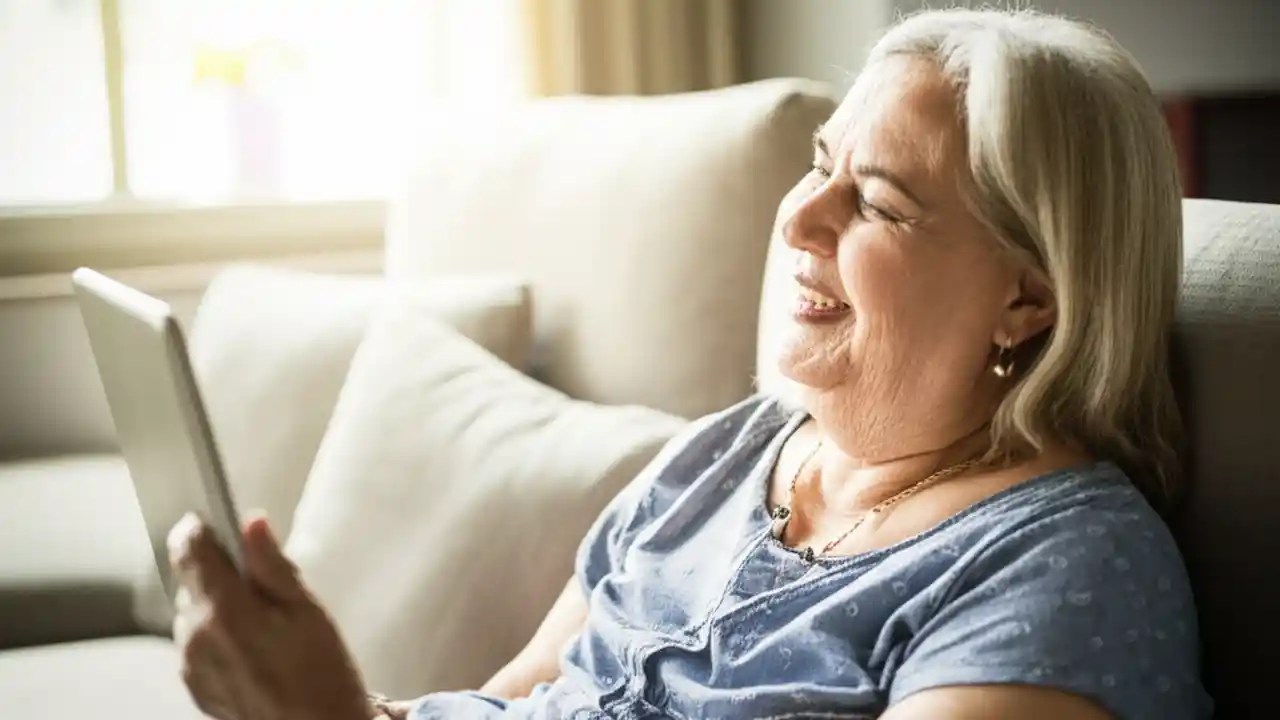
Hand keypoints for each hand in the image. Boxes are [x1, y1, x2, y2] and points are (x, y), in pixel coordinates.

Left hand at [168, 512, 370, 719]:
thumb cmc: (322, 672)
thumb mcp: (308, 609)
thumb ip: (273, 565)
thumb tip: (252, 525)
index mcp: (227, 610)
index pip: (189, 550)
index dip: (198, 528)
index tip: (209, 521)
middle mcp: (197, 637)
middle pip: (189, 581)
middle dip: (217, 572)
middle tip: (258, 583)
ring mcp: (191, 664)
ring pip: (190, 612)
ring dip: (214, 604)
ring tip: (258, 620)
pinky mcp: (193, 685)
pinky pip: (194, 643)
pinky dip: (214, 634)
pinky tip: (250, 645)